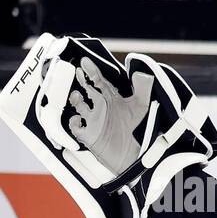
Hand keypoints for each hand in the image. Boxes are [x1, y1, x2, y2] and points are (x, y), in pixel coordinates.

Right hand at [65, 57, 155, 180]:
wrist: (135, 155)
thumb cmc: (139, 131)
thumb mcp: (141, 108)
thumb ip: (143, 89)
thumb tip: (142, 73)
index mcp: (113, 100)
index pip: (100, 82)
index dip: (92, 71)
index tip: (85, 62)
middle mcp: (102, 108)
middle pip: (87, 90)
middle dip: (81, 80)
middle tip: (77, 72)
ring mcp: (94, 120)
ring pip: (79, 105)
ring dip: (75, 99)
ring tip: (77, 96)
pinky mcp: (89, 135)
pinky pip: (75, 126)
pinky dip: (74, 122)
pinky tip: (79, 119)